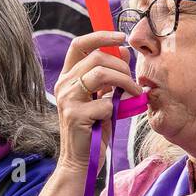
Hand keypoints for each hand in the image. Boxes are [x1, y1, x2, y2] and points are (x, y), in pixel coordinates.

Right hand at [54, 31, 139, 175]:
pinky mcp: (74, 115)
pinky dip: (116, 110)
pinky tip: (113, 118)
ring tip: (132, 94)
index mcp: (68, 77)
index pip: (78, 45)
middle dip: (122, 65)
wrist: (81, 159)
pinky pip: (104, 103)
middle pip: (96, 57)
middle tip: (132, 82)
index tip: (121, 37)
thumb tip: (124, 50)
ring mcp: (67, 100)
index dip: (100, 36)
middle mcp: (63, 85)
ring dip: (124, 82)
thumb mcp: (102, 96)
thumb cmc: (94, 127)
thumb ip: (110, 75)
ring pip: (101, 73)